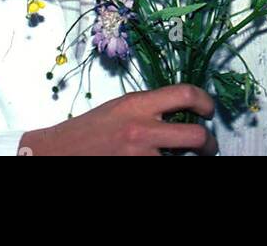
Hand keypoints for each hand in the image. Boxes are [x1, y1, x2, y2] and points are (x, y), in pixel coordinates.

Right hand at [17, 84, 216, 155]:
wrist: (57, 153)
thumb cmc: (89, 130)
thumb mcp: (120, 108)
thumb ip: (150, 109)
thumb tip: (182, 112)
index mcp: (137, 104)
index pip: (185, 94)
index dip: (206, 101)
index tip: (209, 110)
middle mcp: (141, 129)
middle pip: (196, 136)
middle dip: (209, 144)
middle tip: (207, 146)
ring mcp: (139, 157)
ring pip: (183, 162)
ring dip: (189, 161)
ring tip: (185, 158)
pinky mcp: (136, 172)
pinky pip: (165, 169)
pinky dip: (169, 166)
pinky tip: (162, 163)